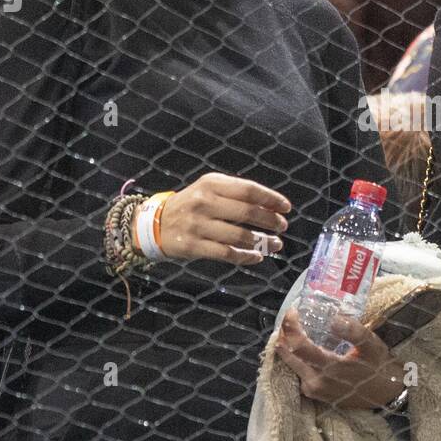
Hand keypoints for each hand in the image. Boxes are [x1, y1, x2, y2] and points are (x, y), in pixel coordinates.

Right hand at [157, 172, 290, 263]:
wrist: (154, 223)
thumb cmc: (191, 205)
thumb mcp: (208, 188)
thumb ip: (235, 192)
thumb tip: (270, 203)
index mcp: (211, 184)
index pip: (248, 189)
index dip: (270, 199)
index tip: (285, 207)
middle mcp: (204, 202)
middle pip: (247, 212)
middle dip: (270, 221)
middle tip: (282, 226)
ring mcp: (198, 225)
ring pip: (239, 235)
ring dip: (263, 241)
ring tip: (276, 244)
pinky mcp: (194, 246)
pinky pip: (227, 253)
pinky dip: (246, 256)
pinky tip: (257, 256)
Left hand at [274, 309, 405, 408]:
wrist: (386, 395)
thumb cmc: (379, 368)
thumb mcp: (371, 345)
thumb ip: (352, 331)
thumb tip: (333, 319)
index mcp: (328, 369)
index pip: (299, 346)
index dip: (291, 327)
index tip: (292, 312)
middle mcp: (315, 382)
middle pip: (288, 355)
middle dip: (284, 334)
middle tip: (289, 318)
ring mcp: (313, 390)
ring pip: (290, 365)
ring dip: (287, 346)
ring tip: (292, 329)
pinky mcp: (315, 394)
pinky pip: (297, 373)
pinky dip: (294, 357)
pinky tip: (301, 346)